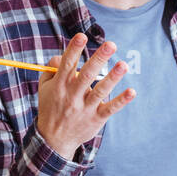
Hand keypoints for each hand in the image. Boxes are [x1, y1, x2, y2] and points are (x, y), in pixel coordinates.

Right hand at [35, 33, 132, 157]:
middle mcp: (72, 96)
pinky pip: (110, 109)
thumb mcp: (44, 88)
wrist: (54, 140)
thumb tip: (62, 54)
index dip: (74, 50)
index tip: (82, 35)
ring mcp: (85, 108)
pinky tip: (132, 92)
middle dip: (98, 59)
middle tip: (111, 45)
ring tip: (123, 65)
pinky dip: (121, 101)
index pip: (67, 65)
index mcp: (59, 86)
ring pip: (100, 91)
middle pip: (86, 75)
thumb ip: (52, 69)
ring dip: (112, 78)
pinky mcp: (96, 118)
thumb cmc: (51, 108)